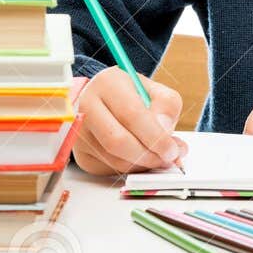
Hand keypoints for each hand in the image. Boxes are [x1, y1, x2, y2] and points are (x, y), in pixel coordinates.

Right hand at [71, 67, 187, 175]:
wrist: (104, 101)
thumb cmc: (132, 96)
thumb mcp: (155, 91)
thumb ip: (166, 108)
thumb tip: (165, 133)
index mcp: (107, 83)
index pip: (131, 114)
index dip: (155, 136)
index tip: (172, 149)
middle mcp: (87, 107)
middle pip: (117, 141)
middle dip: (148, 155)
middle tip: (168, 158)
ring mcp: (80, 133)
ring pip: (114, 159)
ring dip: (143, 164)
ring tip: (161, 158)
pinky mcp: (82, 155)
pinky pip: (110, 169)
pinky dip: (133, 168)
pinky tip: (144, 159)